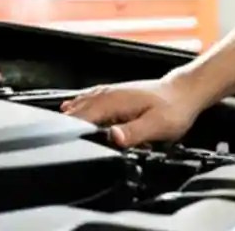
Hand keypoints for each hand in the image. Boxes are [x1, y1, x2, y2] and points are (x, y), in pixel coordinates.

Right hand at [61, 76, 206, 147]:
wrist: (185, 93)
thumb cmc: (174, 108)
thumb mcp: (157, 125)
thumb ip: (134, 132)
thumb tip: (113, 137)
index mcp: (114, 101)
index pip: (81, 117)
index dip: (68, 131)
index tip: (55, 142)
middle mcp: (108, 94)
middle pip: (76, 111)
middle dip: (62, 125)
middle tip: (49, 140)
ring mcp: (110, 93)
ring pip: (80, 104)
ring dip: (68, 116)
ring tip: (53, 129)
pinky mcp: (114, 95)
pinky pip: (88, 100)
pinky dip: (77, 107)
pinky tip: (70, 110)